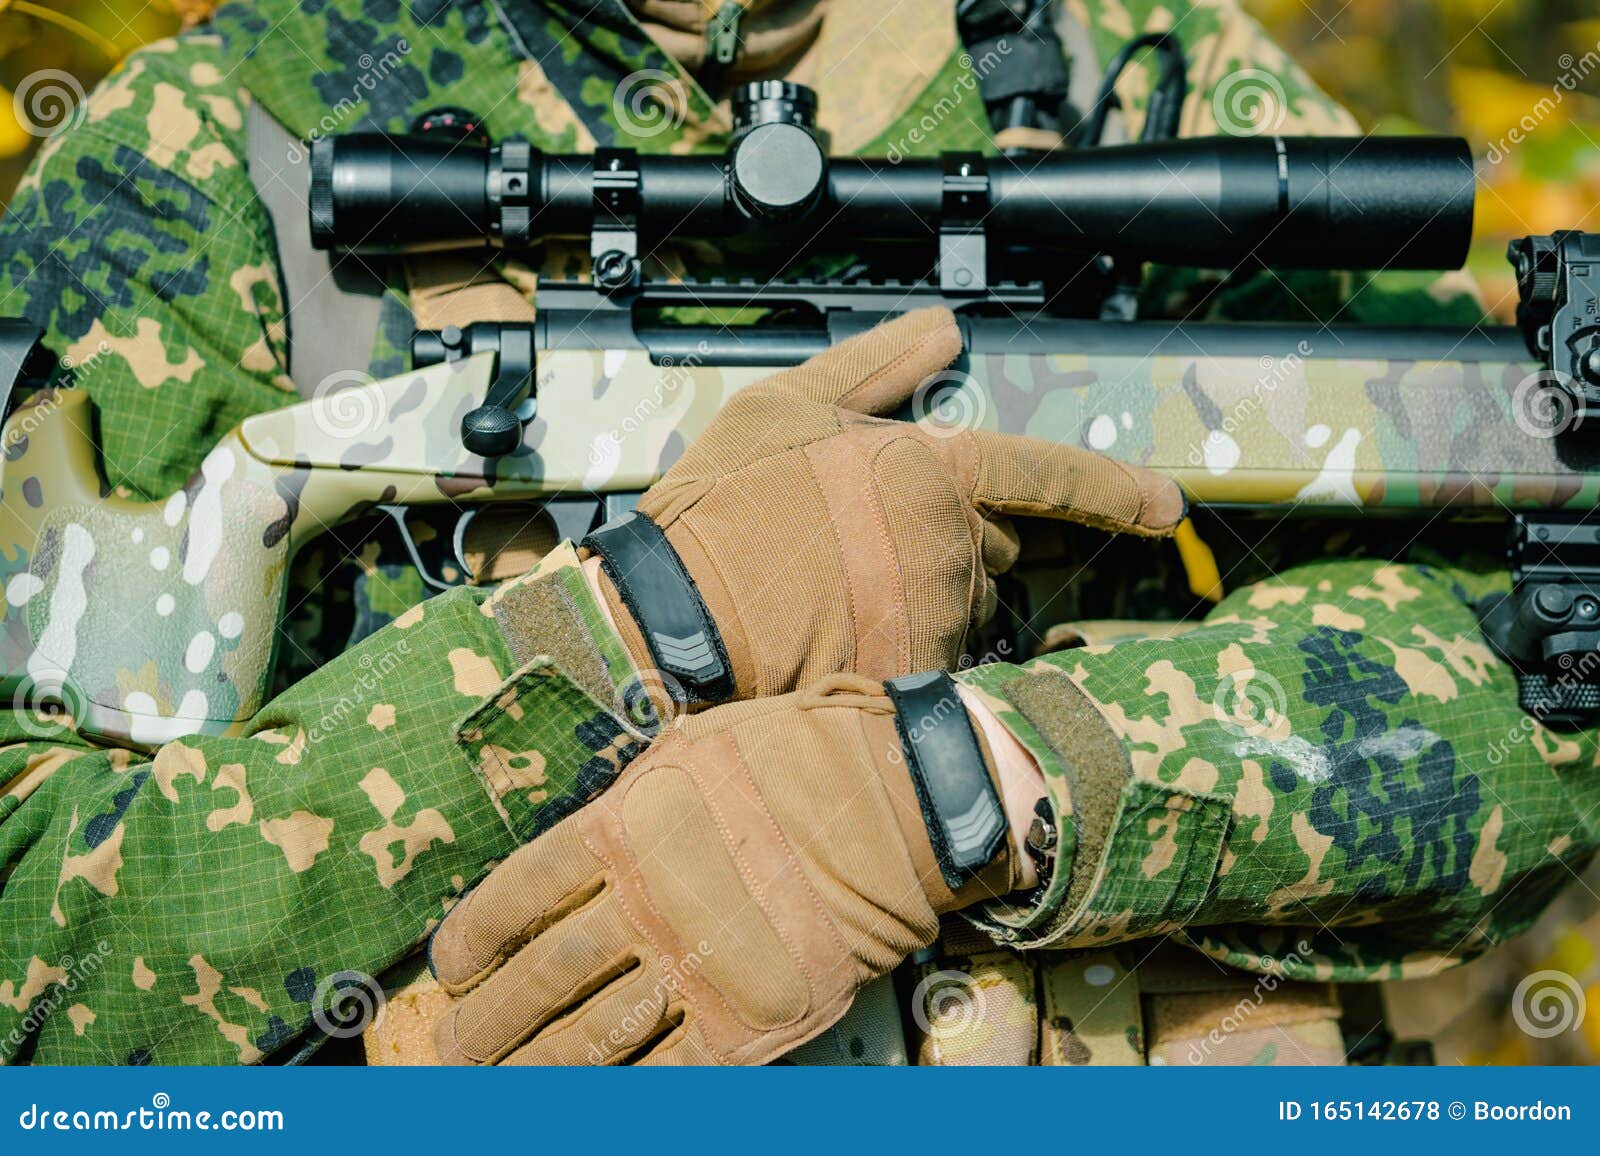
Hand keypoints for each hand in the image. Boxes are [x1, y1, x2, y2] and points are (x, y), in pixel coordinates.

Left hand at [429, 673, 1019, 1064]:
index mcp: (625, 826)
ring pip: (589, 1038)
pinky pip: (666, 1075)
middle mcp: (646, 903)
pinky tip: (585, 1106)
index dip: (476, 933)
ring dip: (530, 1069)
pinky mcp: (750, 1019)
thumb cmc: (804, 754)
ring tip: (489, 1088)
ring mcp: (697, 967)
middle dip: (489, 1021)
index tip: (453, 963)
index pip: (520, 892)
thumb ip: (635, 794)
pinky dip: (617, 1098)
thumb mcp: (698, 740)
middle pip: (543, 976)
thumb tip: (588, 836)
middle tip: (451, 1049)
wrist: (903, 802)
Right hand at [588, 307, 1183, 702]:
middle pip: (1000, 540)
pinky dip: (908, 635)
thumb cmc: (725, 507)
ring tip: (837, 579)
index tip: (1166, 503)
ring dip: (927, 584)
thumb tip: (945, 329)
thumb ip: (877, 365)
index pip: (1052, 474)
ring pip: (969, 598)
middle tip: (867, 532)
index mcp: (938, 469)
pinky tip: (844, 625)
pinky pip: (940, 650)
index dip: (1117, 488)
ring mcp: (943, 616)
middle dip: (957, 531)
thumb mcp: (787, 404)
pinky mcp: (918, 673)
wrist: (677, 618)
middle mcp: (958, 546)